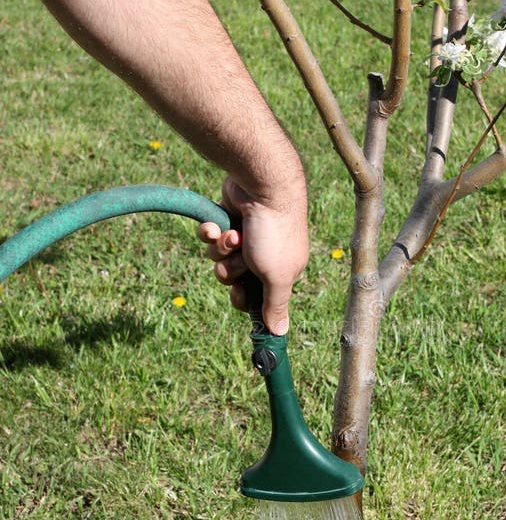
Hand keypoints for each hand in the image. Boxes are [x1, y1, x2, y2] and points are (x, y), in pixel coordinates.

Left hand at [198, 177, 308, 334]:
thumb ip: (275, 305)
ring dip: (221, 248)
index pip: (255, 297)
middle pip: (233, 278)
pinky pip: (211, 235)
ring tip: (232, 235)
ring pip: (219, 257)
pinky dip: (211, 231)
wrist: (261, 185)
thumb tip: (279, 334)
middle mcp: (264, 254)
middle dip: (230, 270)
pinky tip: (216, 224)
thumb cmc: (274, 233)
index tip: (239, 293)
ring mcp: (245, 236)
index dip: (243, 298)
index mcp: (281, 270)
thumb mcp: (277, 276)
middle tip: (238, 259)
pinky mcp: (228, 217)